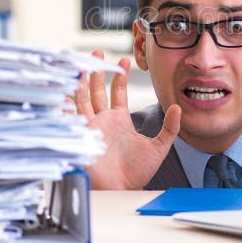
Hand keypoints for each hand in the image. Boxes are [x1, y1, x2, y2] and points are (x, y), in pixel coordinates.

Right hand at [74, 49, 180, 189]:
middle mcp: (103, 121)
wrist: (120, 190)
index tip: (123, 60)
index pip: (117, 92)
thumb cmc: (136, 173)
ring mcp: (90, 127)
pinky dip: (65, 105)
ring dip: (81, 82)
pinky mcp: (79, 136)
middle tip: (97, 52)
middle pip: (97, 90)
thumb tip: (178, 107)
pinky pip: (69, 117)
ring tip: (82, 65)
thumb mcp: (159, 147)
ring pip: (82, 99)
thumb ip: (169, 127)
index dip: (119, 76)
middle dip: (96, 71)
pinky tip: (63, 92)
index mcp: (119, 120)